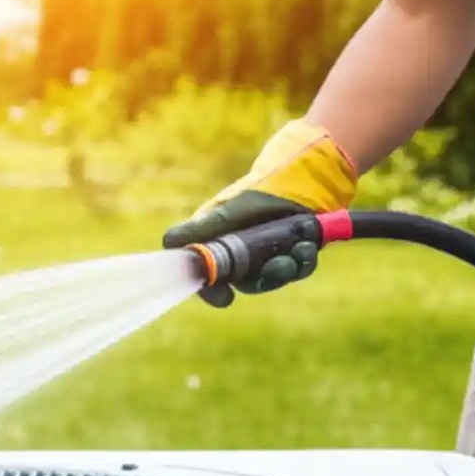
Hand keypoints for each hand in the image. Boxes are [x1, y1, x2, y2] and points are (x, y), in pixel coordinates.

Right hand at [162, 119, 357, 306]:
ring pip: (274, 278)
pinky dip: (303, 259)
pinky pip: (297, 269)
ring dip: (287, 267)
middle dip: (264, 277)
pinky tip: (307, 243)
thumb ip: (197, 230)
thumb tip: (167, 243)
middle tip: (278, 264)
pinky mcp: (294, 252)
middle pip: (246, 283)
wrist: (303, 177)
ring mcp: (269, 253)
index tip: (225, 298)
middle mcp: (242, 252)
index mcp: (219, 243)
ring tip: (300, 247)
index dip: (212, 291)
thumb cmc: (258, 192)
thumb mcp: (224, 212)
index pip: (208, 276)